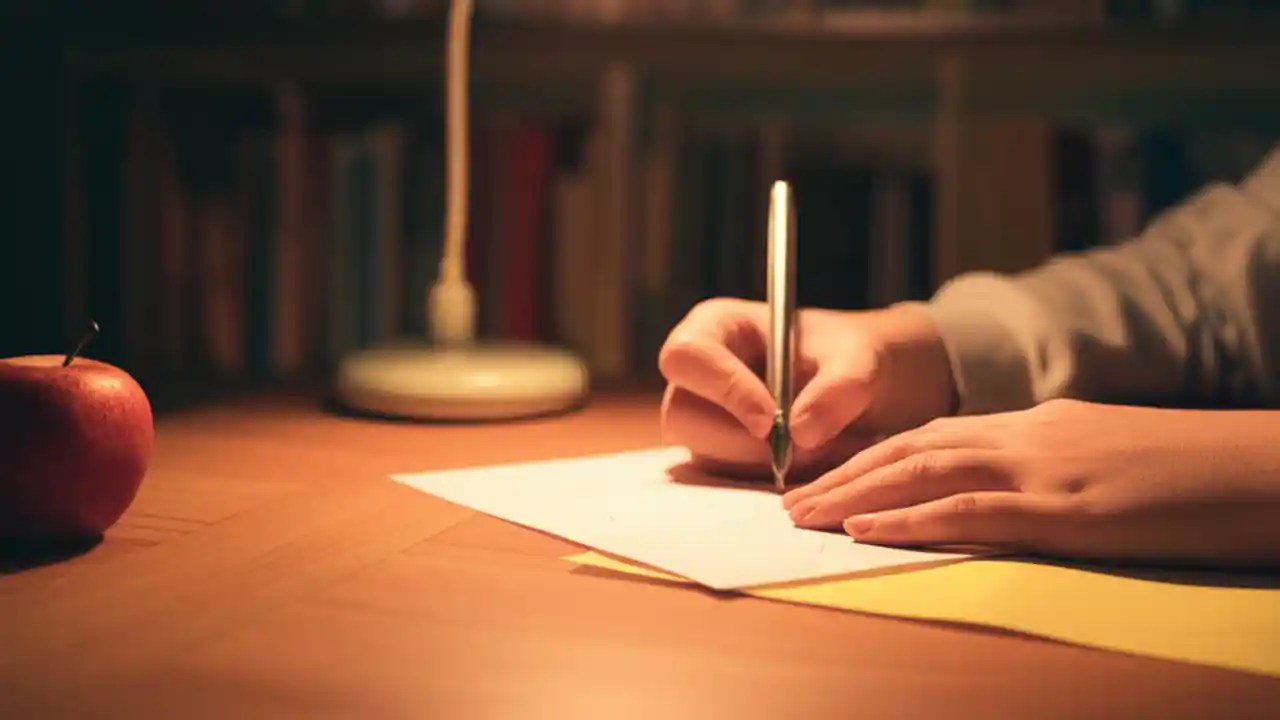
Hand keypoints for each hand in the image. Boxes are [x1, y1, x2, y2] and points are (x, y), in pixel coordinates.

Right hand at [658, 298, 955, 479]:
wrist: (863, 388)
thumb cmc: (851, 356)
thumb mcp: (859, 361)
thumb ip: (839, 388)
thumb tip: (800, 433)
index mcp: (716, 326)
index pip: (687, 357)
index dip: (722, 389)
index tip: (770, 421)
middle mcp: (697, 373)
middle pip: (682, 415)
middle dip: (740, 442)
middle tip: (802, 449)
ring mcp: (701, 416)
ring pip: (703, 454)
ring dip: (760, 465)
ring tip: (818, 450)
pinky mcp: (715, 453)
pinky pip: (724, 479)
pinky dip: (766, 479)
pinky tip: (807, 462)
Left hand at [783, 399, 1279, 566]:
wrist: (1260, 464)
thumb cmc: (1186, 468)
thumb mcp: (1099, 454)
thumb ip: (1040, 460)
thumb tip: (994, 483)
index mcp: (1031, 424)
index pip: (929, 434)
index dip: (868, 456)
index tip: (822, 477)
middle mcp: (1025, 437)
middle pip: (910, 448)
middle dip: (842, 474)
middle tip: (787, 500)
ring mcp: (1043, 470)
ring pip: (925, 472)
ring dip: (855, 495)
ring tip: (802, 515)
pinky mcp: (1067, 511)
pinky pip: (972, 511)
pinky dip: (911, 518)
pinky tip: (867, 529)